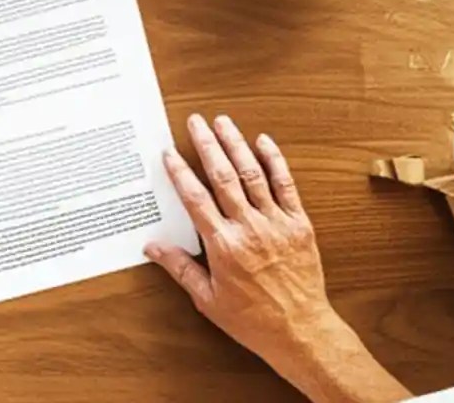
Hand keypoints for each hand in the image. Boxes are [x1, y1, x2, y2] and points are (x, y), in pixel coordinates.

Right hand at [146, 115, 411, 402]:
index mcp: (223, 246)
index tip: (169, 154)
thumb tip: (152, 248)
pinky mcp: (299, 224)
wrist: (301, 331)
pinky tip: (264, 142)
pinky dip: (274, 161)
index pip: (195, 199)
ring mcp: (276, 223)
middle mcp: (249, 228)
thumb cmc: (253, 320)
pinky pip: (286, 185)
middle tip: (195, 122)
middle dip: (207, 145)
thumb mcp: (208, 299)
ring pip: (252, 174)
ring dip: (236, 144)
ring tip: (224, 122)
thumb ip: (180, 268)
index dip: (180, 173)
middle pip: (222, 177)